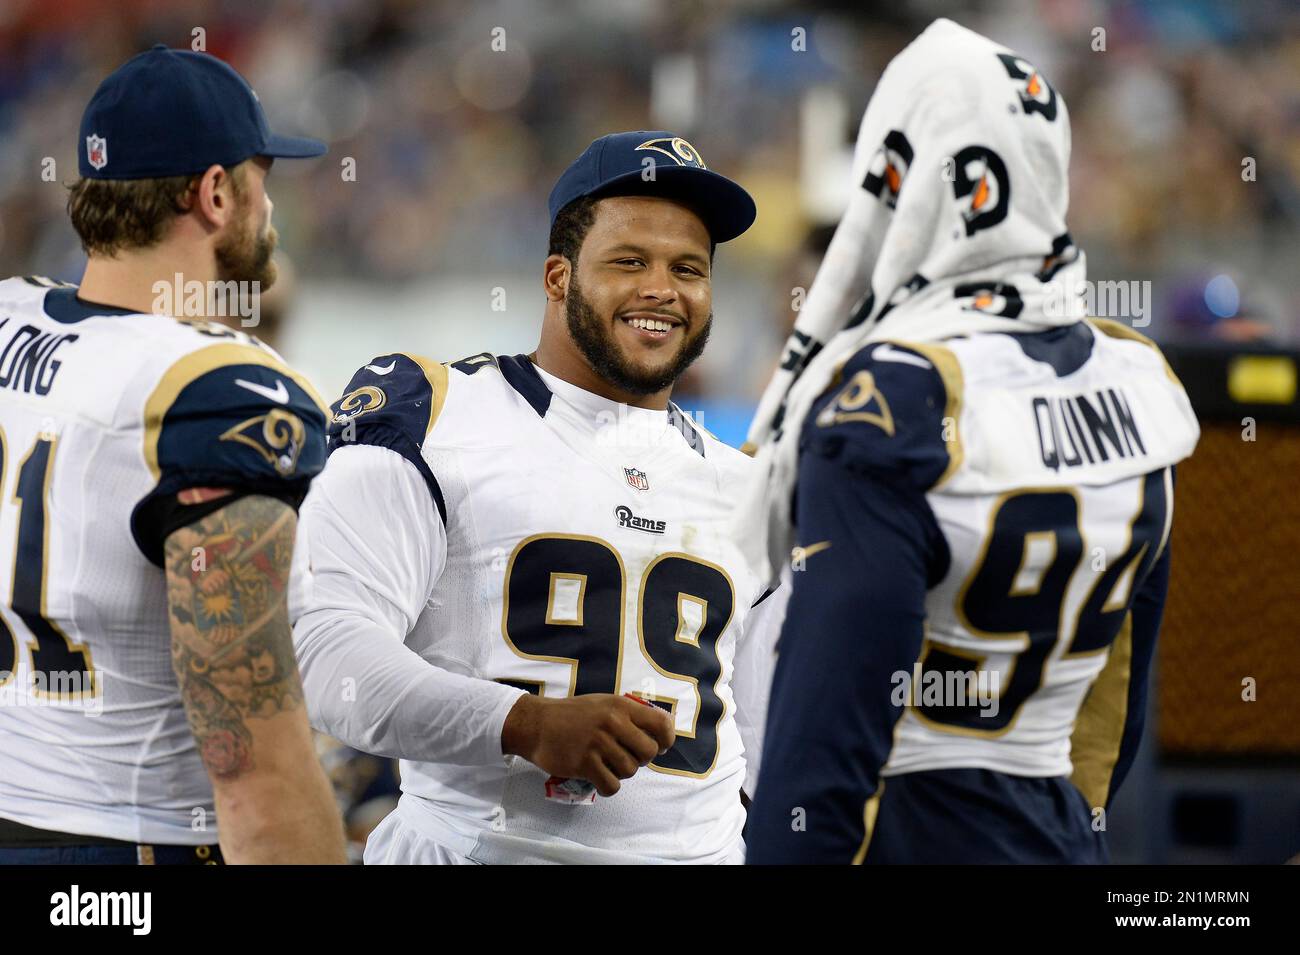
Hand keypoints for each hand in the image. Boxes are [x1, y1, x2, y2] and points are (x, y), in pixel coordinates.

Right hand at [501, 693, 675, 796]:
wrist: (536, 724)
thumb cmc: (573, 714)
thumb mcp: (604, 703)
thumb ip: (629, 714)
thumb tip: (659, 733)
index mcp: (621, 706)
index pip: (662, 724)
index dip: (666, 740)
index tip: (659, 747)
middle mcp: (613, 723)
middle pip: (648, 752)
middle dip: (641, 759)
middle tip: (627, 756)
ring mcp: (598, 743)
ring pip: (630, 771)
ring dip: (621, 772)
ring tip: (607, 764)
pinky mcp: (584, 763)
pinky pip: (612, 786)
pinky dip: (608, 786)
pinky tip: (599, 778)